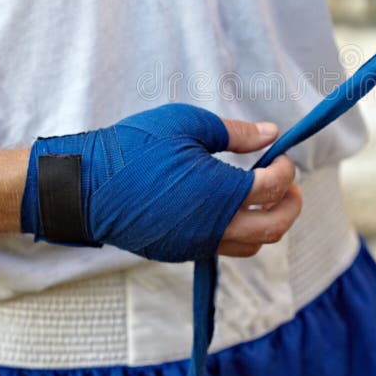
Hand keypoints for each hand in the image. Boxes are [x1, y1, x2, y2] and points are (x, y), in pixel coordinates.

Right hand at [21, 104, 300, 261]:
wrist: (85, 186)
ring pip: (252, 245)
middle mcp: (215, 226)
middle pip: (274, 227)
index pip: (274, 187)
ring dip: (268, 222)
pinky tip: (230, 207)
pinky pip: (224, 248)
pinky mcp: (180, 251)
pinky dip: (241, 232)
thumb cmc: (135, 148)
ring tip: (263, 197)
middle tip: (289, 183)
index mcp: (222, 193)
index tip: (281, 154)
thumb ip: (236, 132)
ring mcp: (197, 244)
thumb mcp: (189, 124)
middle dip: (290, 204)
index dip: (285, 168)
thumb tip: (271, 134)